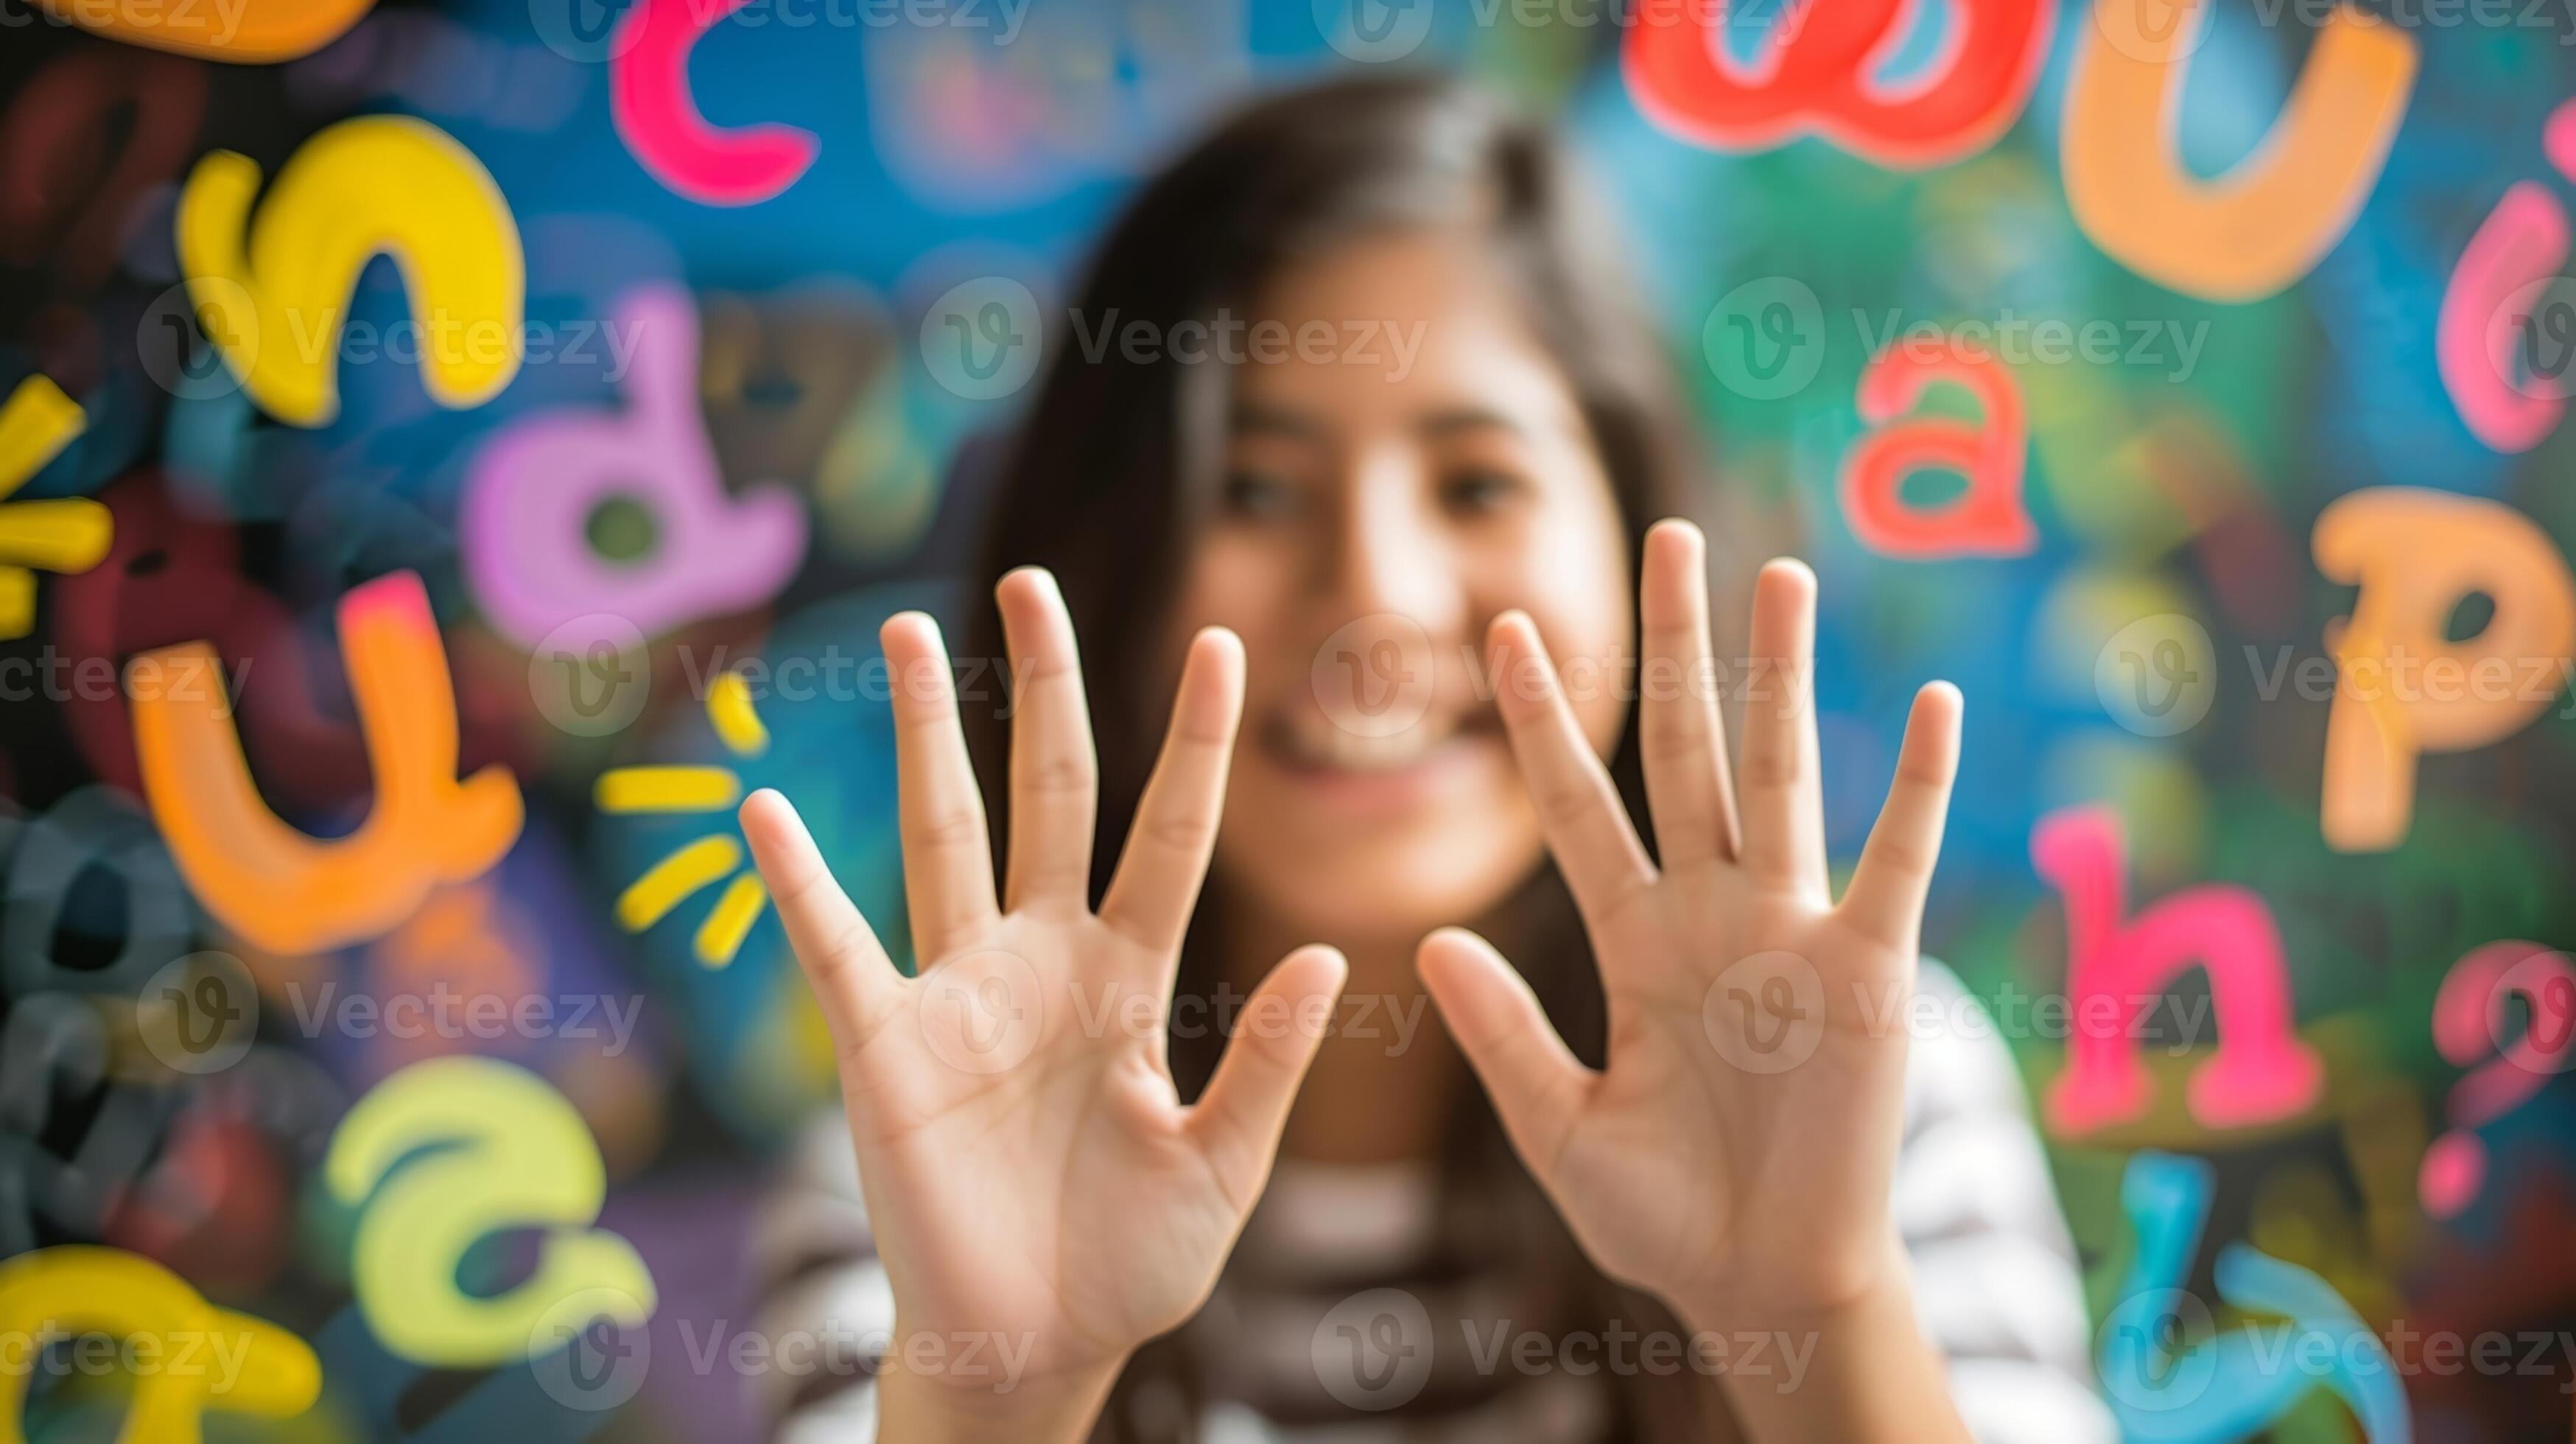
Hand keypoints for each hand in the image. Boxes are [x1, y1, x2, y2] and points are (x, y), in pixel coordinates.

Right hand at [740, 569, 1346, 1440]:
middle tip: (1035, 583)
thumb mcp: (1223, 1168)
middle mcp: (1043, 961)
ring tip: (908, 630)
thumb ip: (1269, 1065)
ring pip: (940, 833)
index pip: (1169, 834)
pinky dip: (798, 884)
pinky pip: (834, 950)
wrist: (1033, 1348)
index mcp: (1132, 979)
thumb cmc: (1130, 1264)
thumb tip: (1323, 955)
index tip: (1225, 643)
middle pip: (1049, 795)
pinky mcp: (884, 1048)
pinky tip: (763, 809)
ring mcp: (959, 994)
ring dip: (925, 734)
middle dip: (1045, 690)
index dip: (1195, 744)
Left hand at [1417, 520, 1962, 1335]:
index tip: (1497, 630)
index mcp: (1632, 941)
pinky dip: (1919, 790)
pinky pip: (1897, 865)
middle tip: (1666, 533)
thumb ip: (1501, 1037)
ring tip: (1778, 575)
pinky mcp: (1869, 973)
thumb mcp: (1559, 1129)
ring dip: (1782, 678)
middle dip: (1673, 649)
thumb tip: (1426, 941)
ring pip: (1783, 776)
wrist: (1764, 1282)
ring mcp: (1791, 932)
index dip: (1538, 720)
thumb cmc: (1662, 1218)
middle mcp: (1710, 912)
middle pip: (1686, 752)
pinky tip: (1934, 706)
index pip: (1576, 805)